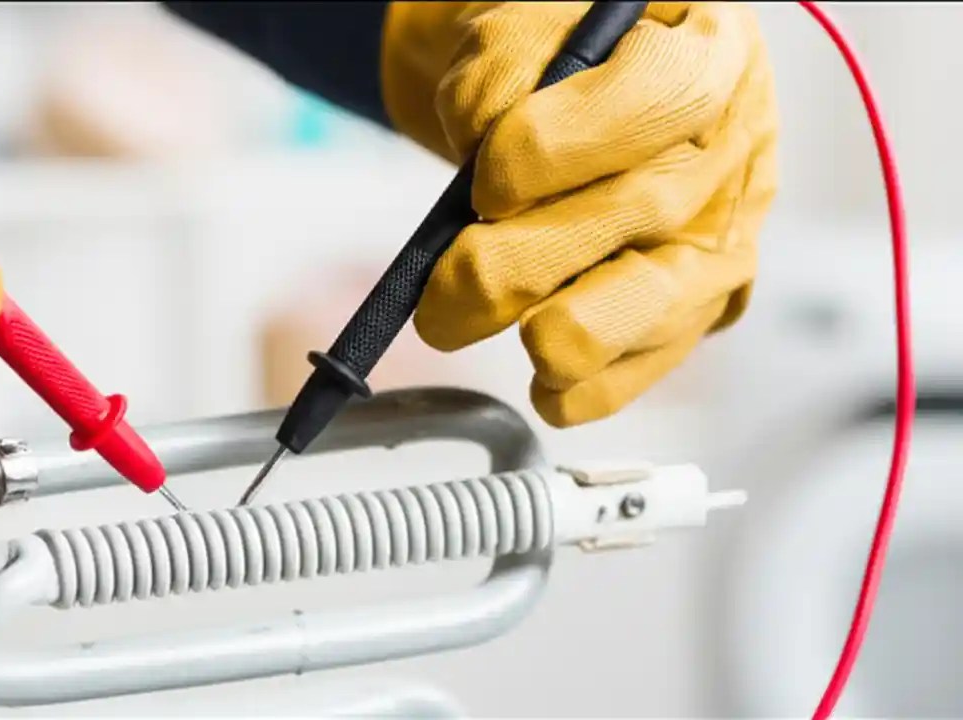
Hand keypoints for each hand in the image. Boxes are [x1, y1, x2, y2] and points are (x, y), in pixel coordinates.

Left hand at [382, 2, 777, 426]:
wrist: (549, 94)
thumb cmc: (546, 51)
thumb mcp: (525, 19)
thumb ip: (502, 63)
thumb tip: (480, 138)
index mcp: (709, 51)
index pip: (660, 99)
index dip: (565, 148)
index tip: (486, 182)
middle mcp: (732, 147)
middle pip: (649, 212)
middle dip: (525, 260)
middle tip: (447, 286)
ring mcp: (718, 234)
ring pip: (660, 300)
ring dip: (561, 334)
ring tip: (468, 325)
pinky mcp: (695, 304)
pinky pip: (655, 358)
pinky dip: (595, 386)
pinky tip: (544, 387)